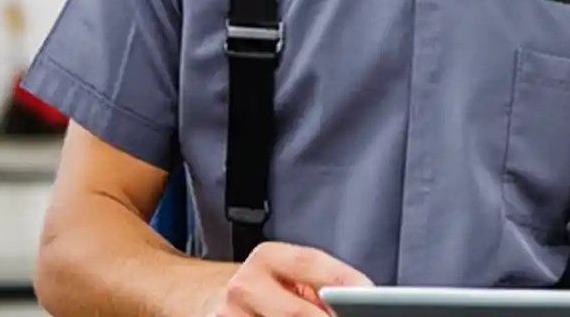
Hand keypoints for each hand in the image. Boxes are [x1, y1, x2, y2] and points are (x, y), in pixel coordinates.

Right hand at [205, 242, 372, 316]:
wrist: (200, 298)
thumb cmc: (257, 288)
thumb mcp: (284, 274)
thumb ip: (317, 284)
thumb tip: (358, 301)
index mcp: (266, 258)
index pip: (310, 264)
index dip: (344, 281)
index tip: (369, 295)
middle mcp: (243, 286)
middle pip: (296, 314)